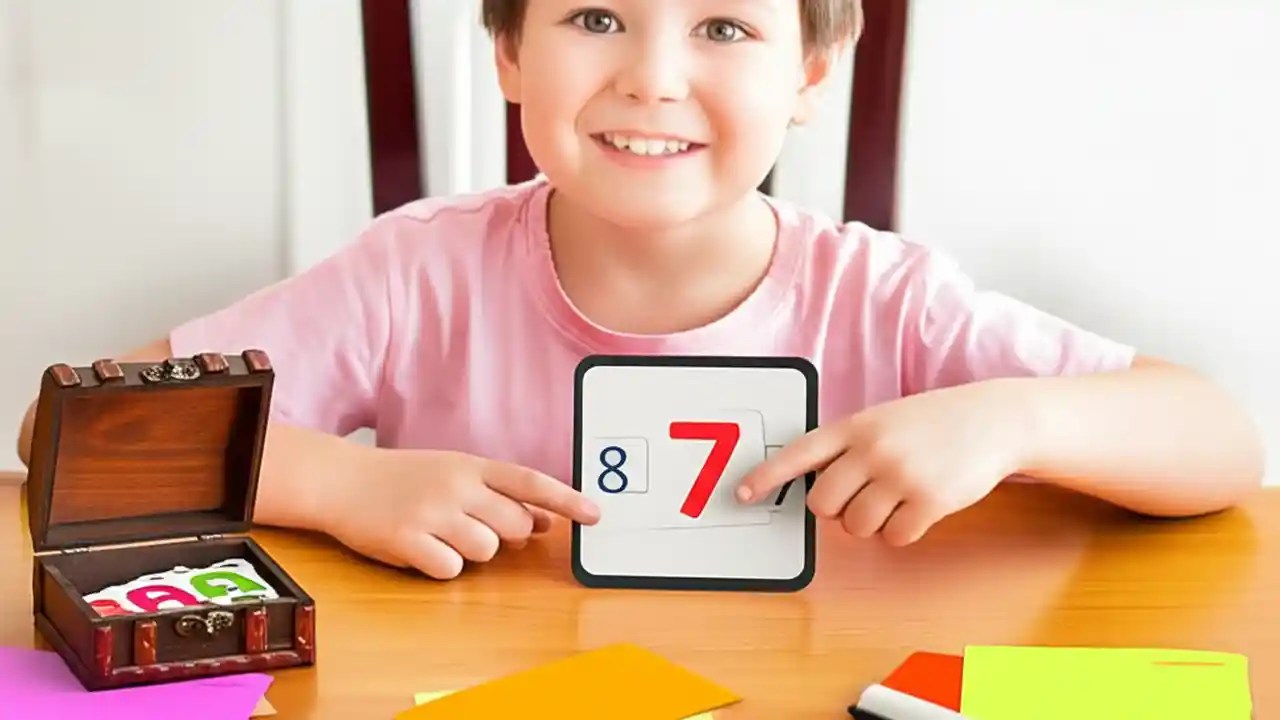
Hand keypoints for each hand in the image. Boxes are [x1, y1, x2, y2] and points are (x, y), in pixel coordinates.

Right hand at [323, 448, 599, 578]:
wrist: (340, 481)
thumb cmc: (403, 479)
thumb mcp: (454, 475)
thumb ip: (498, 494)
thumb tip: (546, 521)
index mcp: (471, 464)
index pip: (530, 481)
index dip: (567, 499)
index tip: (596, 514)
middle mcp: (456, 485)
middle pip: (514, 525)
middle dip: (505, 536)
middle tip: (470, 525)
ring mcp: (432, 512)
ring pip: (485, 551)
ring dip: (468, 551)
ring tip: (438, 533)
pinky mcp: (407, 540)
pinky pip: (449, 569)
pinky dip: (439, 566)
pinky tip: (419, 547)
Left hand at [735, 380, 1028, 545]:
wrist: (993, 419)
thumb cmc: (931, 423)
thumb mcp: (882, 420)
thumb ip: (848, 448)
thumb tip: (816, 493)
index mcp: (855, 425)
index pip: (798, 453)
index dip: (767, 477)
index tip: (742, 495)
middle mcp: (872, 448)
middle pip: (822, 504)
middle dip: (837, 510)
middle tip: (864, 496)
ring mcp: (900, 474)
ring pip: (856, 526)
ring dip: (873, 521)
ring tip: (898, 495)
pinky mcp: (928, 500)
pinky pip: (894, 537)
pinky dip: (904, 530)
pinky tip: (921, 506)